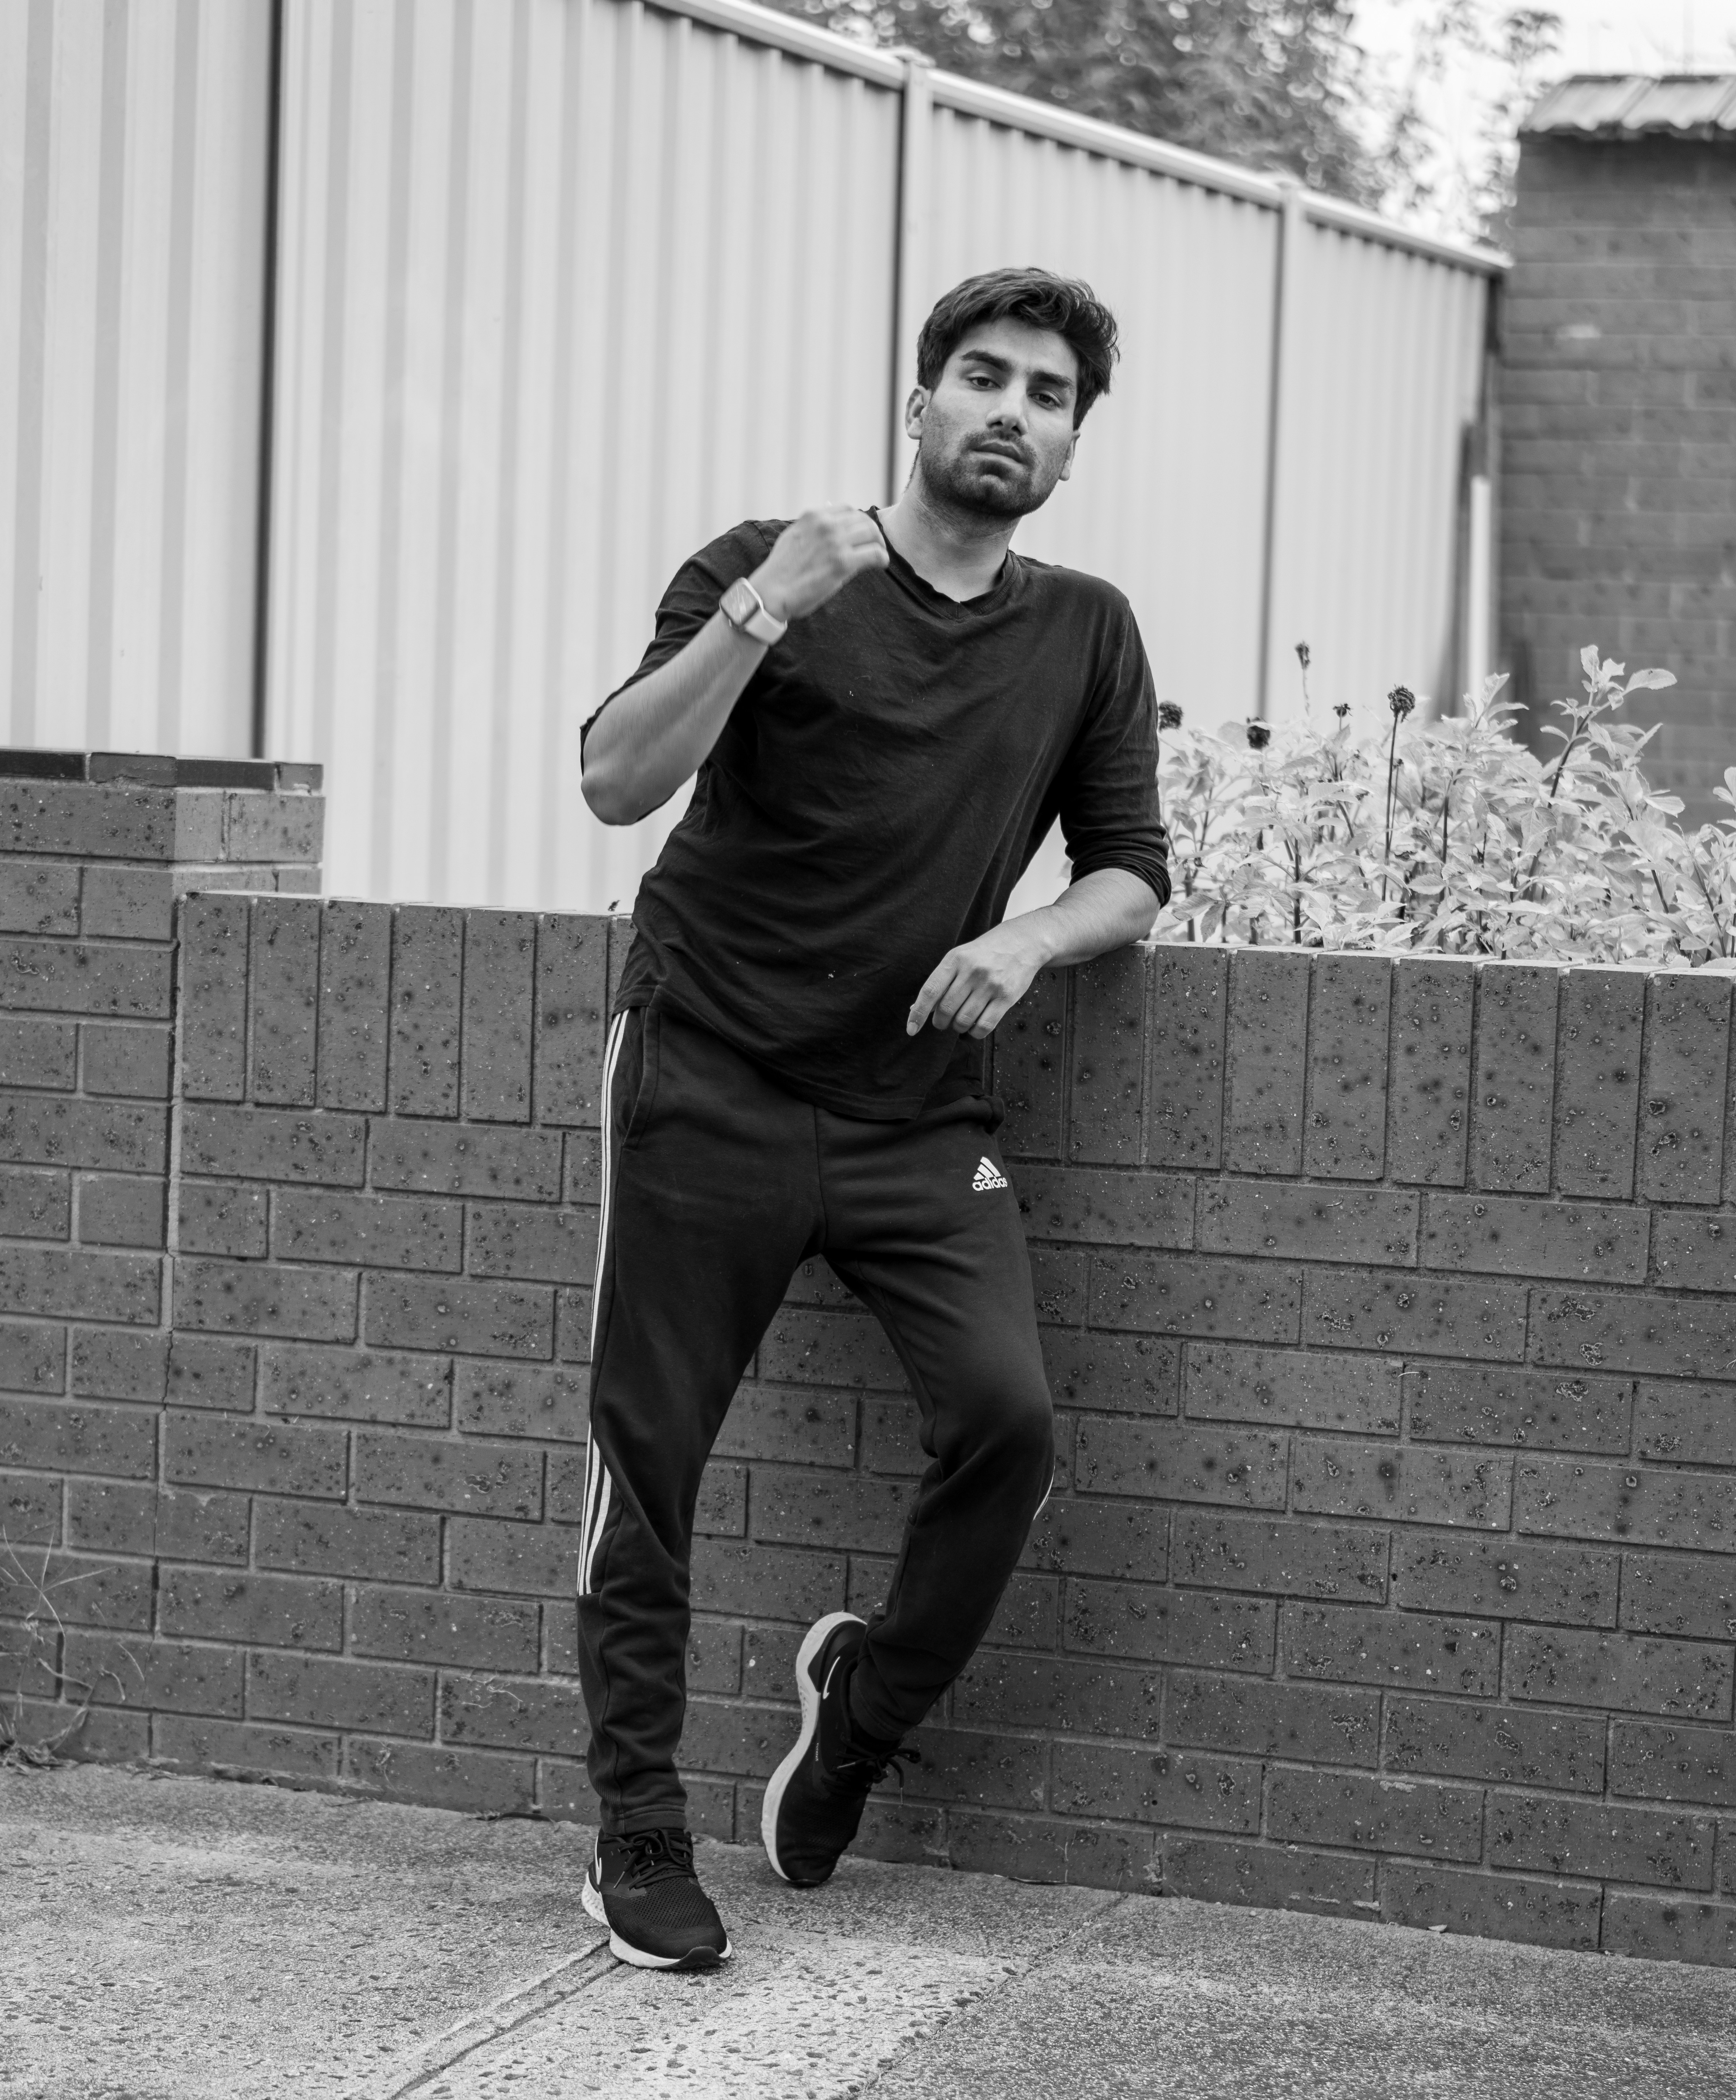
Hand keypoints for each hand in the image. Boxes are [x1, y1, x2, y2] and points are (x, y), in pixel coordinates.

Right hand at [752, 507, 888, 621]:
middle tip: (875, 546)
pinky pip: (875, 553)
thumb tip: (828, 521)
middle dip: (872, 533)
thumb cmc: (781, 570)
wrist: (771, 592)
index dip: (858, 522)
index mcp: (813, 516)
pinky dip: (882, 558)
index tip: (861, 535)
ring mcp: (835, 542)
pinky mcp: (842, 563)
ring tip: (879, 556)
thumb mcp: (793, 536)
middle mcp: (825, 524)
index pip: (848, 509)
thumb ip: (811, 528)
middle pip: (863, 520)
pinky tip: (881, 565)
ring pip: (872, 534)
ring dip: (879, 545)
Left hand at [907, 922, 1048, 1039]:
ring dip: (958, 1027)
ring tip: (961, 1021)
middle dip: (940, 1022)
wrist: (1023, 942)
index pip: (930, 991)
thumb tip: (916, 1008)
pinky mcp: (1007, 997)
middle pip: (946, 1009)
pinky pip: (984, 1026)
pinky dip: (974, 1033)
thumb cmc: (985, 952)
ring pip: (963, 1020)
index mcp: (955, 959)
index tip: (911, 1029)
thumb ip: (940, 981)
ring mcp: (990, 984)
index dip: (918, 1013)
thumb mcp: (960, 957)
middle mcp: (972, 971)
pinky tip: (974, 1027)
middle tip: (943, 1021)